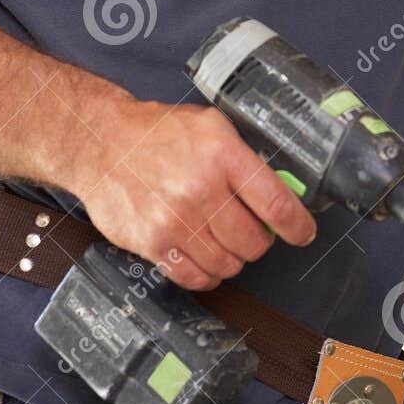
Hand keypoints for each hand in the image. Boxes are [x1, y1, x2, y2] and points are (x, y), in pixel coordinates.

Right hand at [70, 96, 317, 289]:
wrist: (101, 142)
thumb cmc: (158, 133)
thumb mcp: (210, 126)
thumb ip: (244, 157)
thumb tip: (279, 191)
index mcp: (222, 154)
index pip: (275, 202)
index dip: (296, 226)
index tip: (302, 234)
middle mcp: (201, 188)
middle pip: (253, 241)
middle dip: (257, 242)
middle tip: (249, 232)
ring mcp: (175, 219)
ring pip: (227, 264)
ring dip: (231, 259)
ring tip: (222, 242)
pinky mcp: (153, 242)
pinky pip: (195, 277)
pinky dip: (207, 275)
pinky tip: (204, 259)